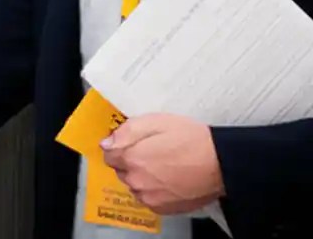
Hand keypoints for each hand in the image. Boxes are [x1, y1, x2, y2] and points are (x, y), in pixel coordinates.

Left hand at [101, 113, 224, 214]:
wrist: (222, 163)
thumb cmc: (192, 139)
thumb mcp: (155, 121)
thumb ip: (126, 131)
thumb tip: (106, 143)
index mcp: (132, 158)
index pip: (109, 154)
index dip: (121, 146)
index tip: (134, 143)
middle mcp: (136, 181)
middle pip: (121, 170)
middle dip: (132, 161)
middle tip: (154, 152)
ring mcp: (149, 197)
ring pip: (134, 184)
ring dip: (142, 176)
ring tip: (165, 166)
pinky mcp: (162, 208)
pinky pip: (148, 198)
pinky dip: (154, 190)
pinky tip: (170, 179)